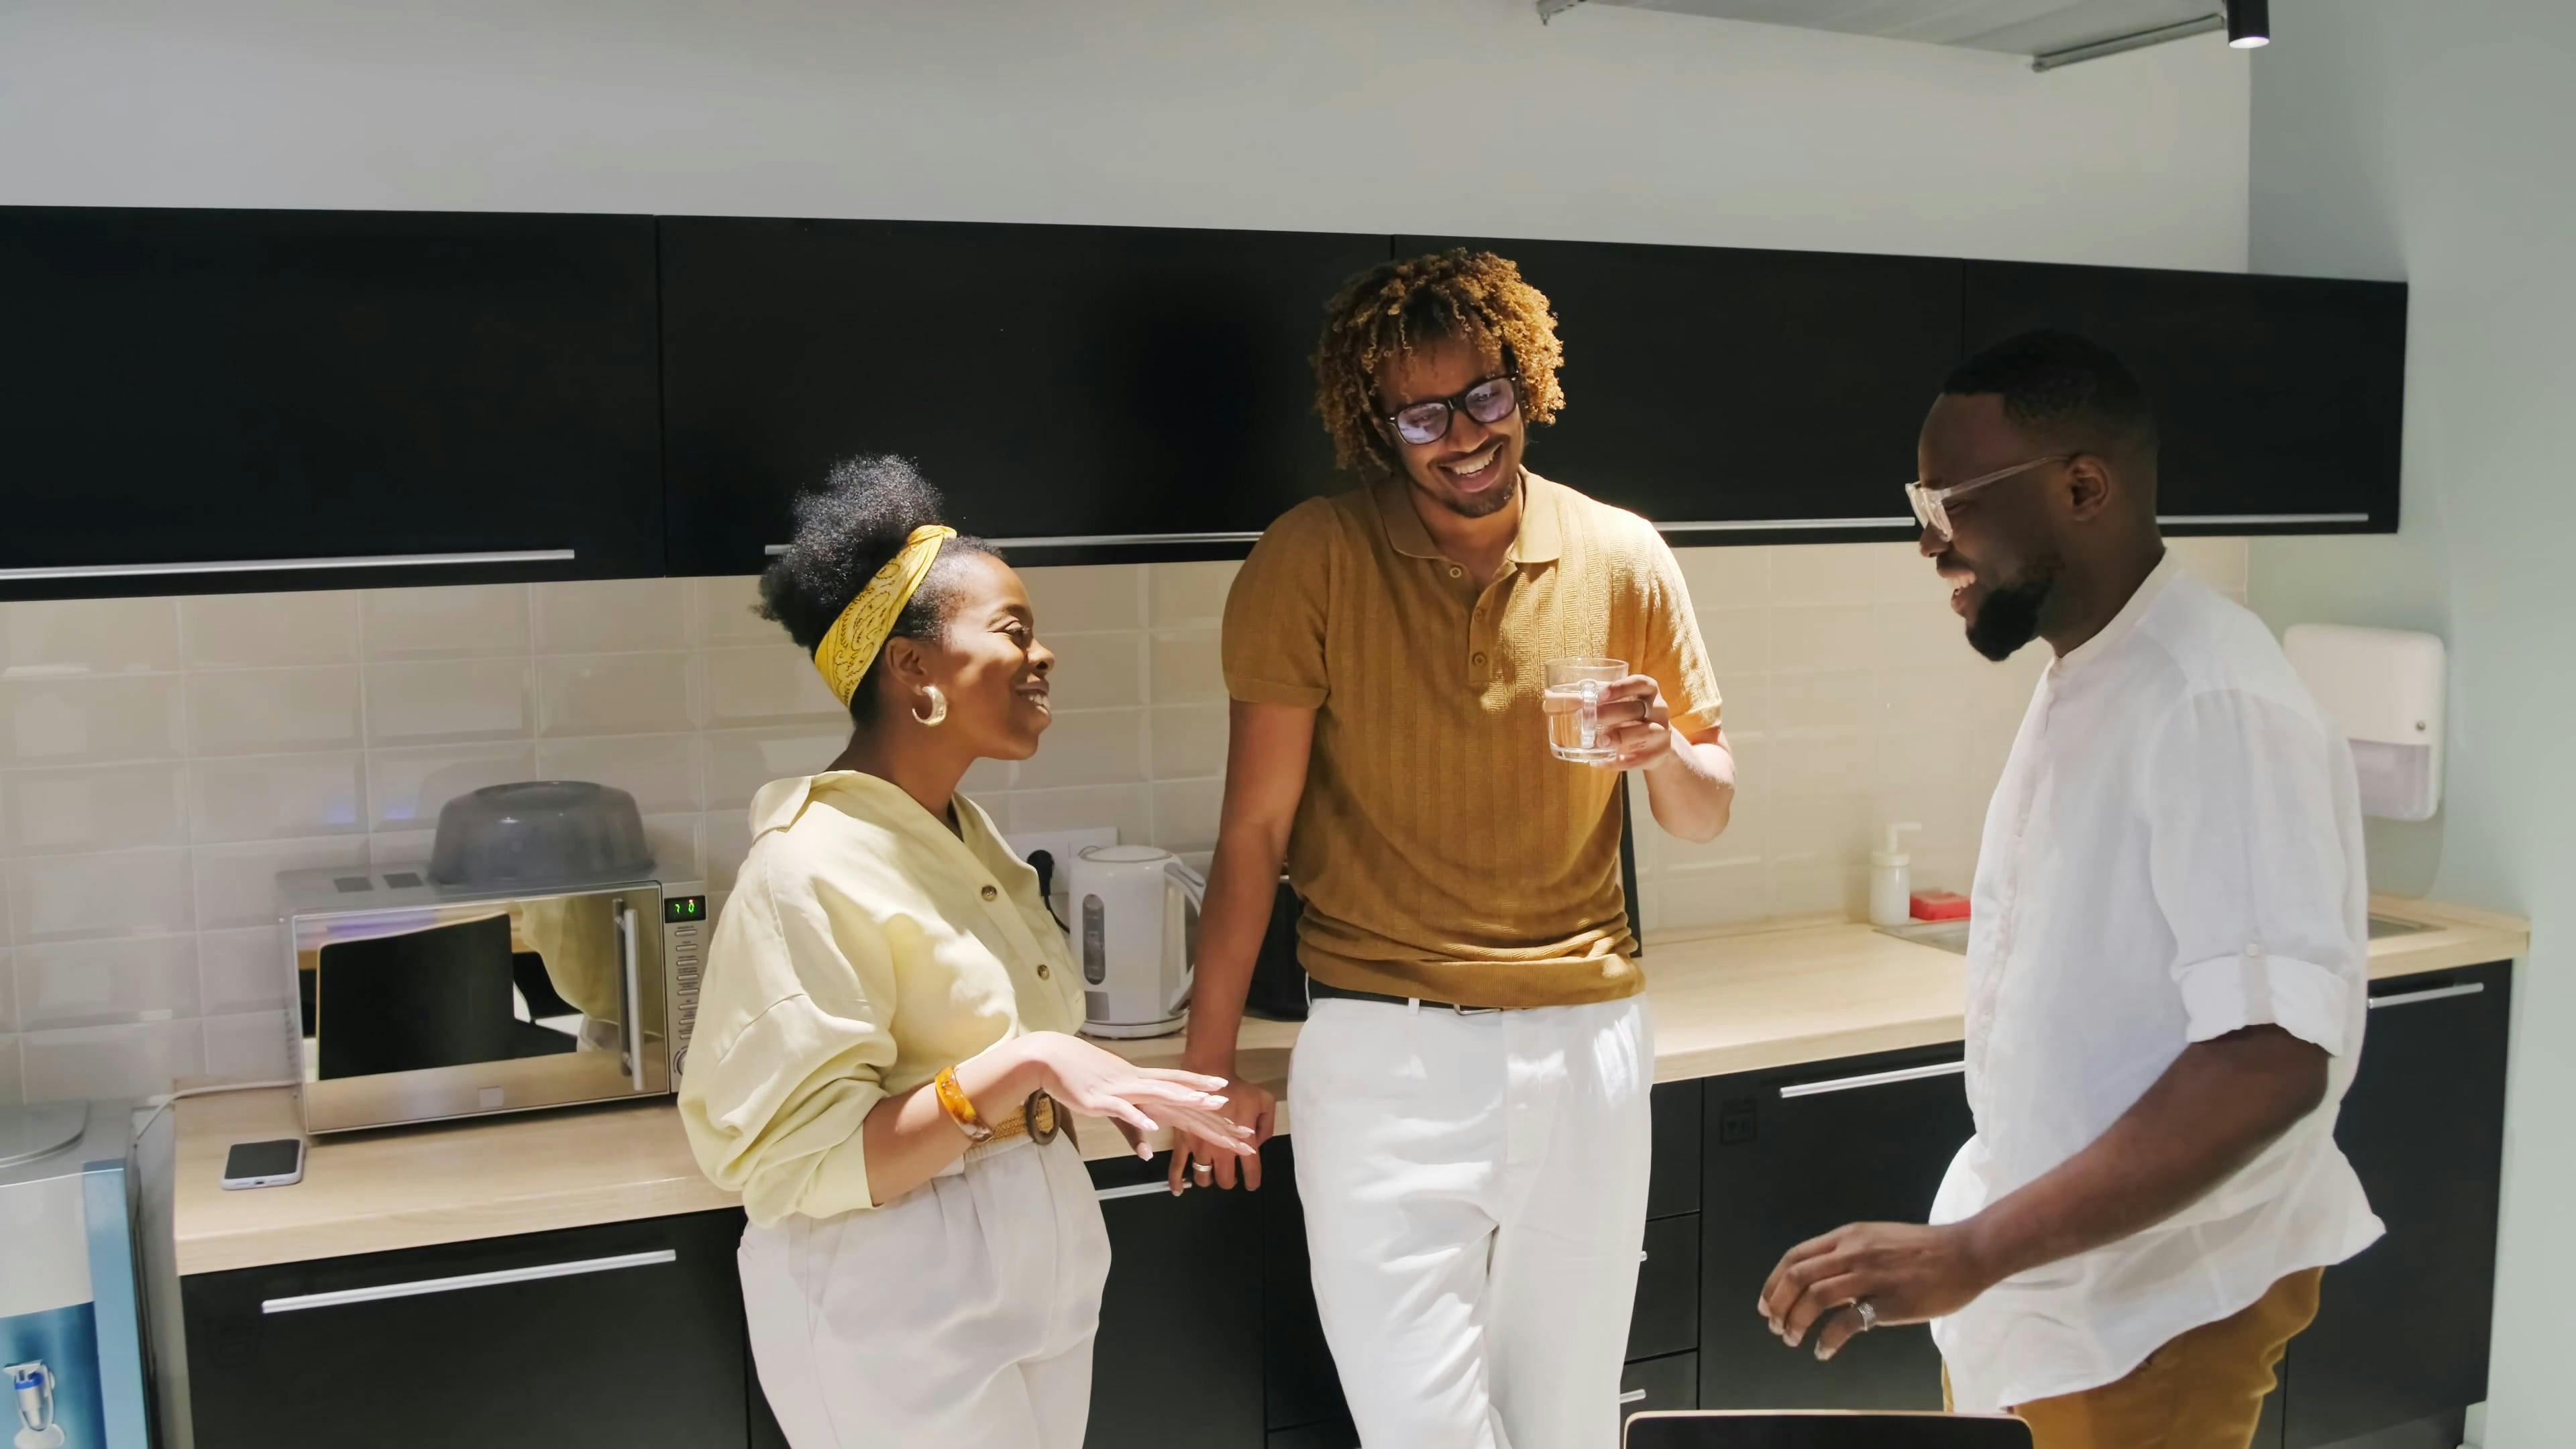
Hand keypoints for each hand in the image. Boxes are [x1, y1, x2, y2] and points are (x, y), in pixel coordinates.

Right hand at [1018, 1033, 1256, 1161]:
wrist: (1051, 1060)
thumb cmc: (1081, 1080)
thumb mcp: (1111, 1106)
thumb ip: (1129, 1129)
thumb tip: (1144, 1151)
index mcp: (1143, 1084)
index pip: (1183, 1088)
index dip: (1208, 1096)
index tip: (1233, 1106)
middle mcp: (1139, 1083)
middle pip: (1180, 1094)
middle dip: (1209, 1106)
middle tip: (1233, 1112)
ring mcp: (1122, 1090)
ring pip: (1159, 1094)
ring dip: (1184, 1099)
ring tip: (1208, 1104)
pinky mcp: (1102, 1099)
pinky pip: (1123, 1111)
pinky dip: (1138, 1119)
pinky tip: (1153, 1128)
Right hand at [1165, 1072, 1278, 1192]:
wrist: (1209, 1074)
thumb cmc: (1238, 1087)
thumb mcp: (1264, 1101)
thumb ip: (1266, 1125)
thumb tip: (1259, 1144)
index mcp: (1243, 1142)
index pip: (1251, 1172)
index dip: (1252, 1181)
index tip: (1251, 1184)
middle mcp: (1221, 1150)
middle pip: (1225, 1180)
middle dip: (1229, 1181)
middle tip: (1229, 1174)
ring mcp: (1200, 1148)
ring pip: (1203, 1178)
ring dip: (1208, 1178)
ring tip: (1210, 1172)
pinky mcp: (1182, 1142)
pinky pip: (1177, 1167)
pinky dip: (1176, 1181)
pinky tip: (1178, 1190)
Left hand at [1592, 675, 1675, 771]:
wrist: (1657, 744)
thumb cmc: (1631, 718)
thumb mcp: (1621, 706)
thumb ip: (1599, 702)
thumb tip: (1557, 701)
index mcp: (1648, 691)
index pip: (1640, 683)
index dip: (1620, 687)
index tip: (1598, 694)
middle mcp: (1659, 708)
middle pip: (1637, 708)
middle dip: (1611, 713)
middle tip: (1587, 719)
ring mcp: (1663, 730)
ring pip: (1645, 731)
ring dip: (1620, 736)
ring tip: (1599, 742)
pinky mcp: (1661, 751)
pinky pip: (1643, 757)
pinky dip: (1622, 761)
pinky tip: (1604, 762)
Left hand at [1756, 1221, 1996, 1361]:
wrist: (1965, 1253)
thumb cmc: (1924, 1249)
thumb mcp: (1876, 1239)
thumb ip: (1848, 1256)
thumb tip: (1823, 1279)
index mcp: (1847, 1237)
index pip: (1794, 1256)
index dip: (1773, 1282)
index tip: (1767, 1303)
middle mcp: (1852, 1252)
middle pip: (1796, 1276)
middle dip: (1777, 1304)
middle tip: (1775, 1325)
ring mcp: (1868, 1276)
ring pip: (1814, 1297)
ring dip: (1795, 1322)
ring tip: (1793, 1339)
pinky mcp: (1887, 1302)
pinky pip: (1845, 1323)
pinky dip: (1827, 1340)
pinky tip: (1824, 1351)